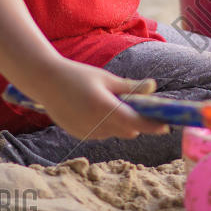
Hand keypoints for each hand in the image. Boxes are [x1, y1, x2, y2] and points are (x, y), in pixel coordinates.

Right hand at [32, 62, 167, 142]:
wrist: (44, 81)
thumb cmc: (77, 75)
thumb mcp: (105, 78)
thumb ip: (129, 86)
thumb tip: (152, 87)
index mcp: (104, 108)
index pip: (136, 123)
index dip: (152, 126)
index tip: (166, 126)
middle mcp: (96, 124)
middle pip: (128, 131)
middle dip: (136, 123)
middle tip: (141, 108)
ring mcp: (86, 132)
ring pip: (114, 133)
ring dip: (120, 123)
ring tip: (110, 103)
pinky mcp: (79, 135)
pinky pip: (101, 133)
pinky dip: (105, 125)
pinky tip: (95, 109)